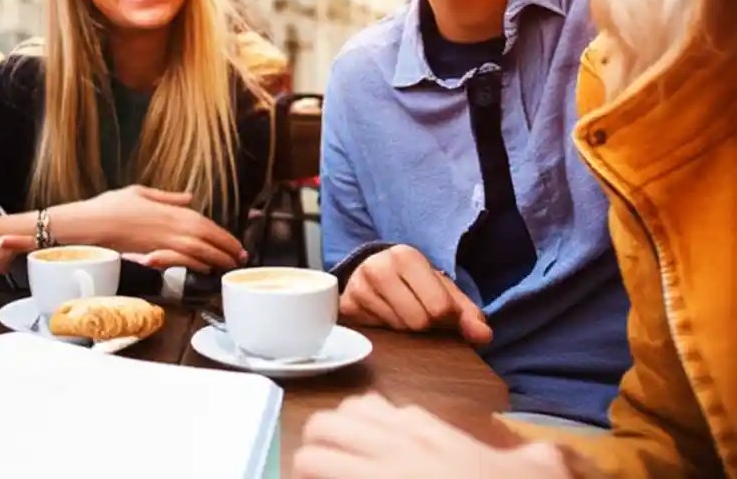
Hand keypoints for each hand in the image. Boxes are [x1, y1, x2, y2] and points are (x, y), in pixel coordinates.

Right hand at [58, 185, 247, 271]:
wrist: (91, 223)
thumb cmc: (111, 206)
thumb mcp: (141, 192)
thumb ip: (168, 197)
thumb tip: (188, 197)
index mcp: (172, 210)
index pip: (207, 223)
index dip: (224, 234)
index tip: (235, 242)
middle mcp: (173, 226)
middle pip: (209, 239)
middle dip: (228, 249)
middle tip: (241, 257)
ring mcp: (165, 241)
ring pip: (200, 251)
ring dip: (217, 258)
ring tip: (229, 264)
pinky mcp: (155, 254)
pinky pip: (183, 260)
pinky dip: (197, 264)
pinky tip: (205, 269)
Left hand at [294, 394, 573, 478]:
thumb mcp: (538, 469)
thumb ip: (544, 457)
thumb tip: (570, 458)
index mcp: (427, 431)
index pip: (366, 408)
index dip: (355, 431)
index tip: (359, 452)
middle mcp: (395, 444)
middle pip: (327, 423)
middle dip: (320, 446)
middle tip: (329, 470)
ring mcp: (377, 473)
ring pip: (311, 457)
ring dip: (311, 472)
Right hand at [340, 245, 491, 344]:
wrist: (373, 275)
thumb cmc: (414, 284)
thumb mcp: (444, 292)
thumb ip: (468, 314)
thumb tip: (483, 335)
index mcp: (406, 256)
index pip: (439, 307)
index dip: (445, 317)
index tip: (437, 308)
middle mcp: (377, 267)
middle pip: (418, 321)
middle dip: (424, 324)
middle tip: (417, 311)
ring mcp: (358, 287)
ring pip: (397, 329)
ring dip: (404, 328)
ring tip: (400, 312)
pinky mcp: (346, 307)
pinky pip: (376, 334)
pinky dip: (385, 331)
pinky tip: (383, 317)